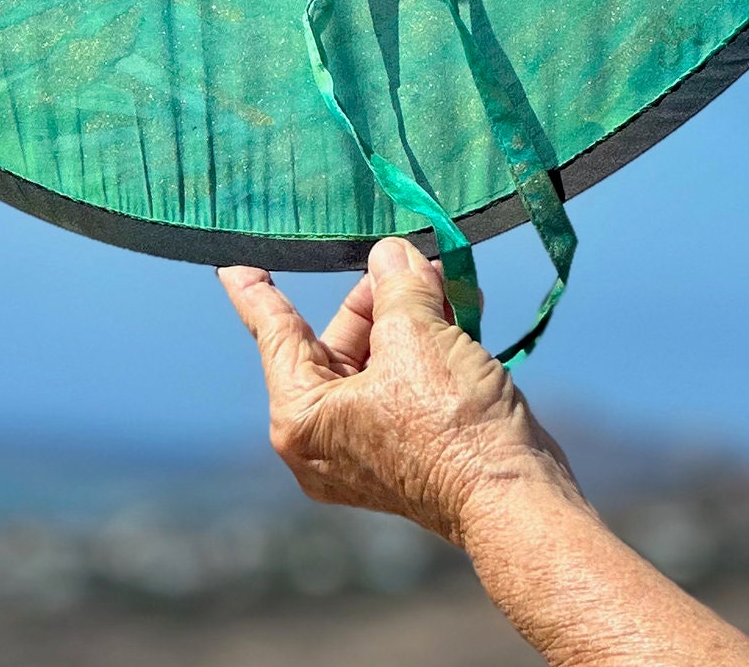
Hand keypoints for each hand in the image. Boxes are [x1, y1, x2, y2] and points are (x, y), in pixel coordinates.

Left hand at [219, 237, 575, 545]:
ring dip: (412, 313)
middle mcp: (326, 438)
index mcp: (303, 417)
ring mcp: (369, 446)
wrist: (514, 494)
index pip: (275, 334)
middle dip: (377, 295)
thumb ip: (397, 284)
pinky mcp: (409, 446)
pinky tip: (460, 307)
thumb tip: (392, 254)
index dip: (258, 292)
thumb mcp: (415, 333)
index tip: (235, 264)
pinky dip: (429, 342)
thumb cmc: (450, 422)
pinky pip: (406, 379)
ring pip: (379, 356)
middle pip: (337, 341)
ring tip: (445, 277)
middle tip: (408, 258)